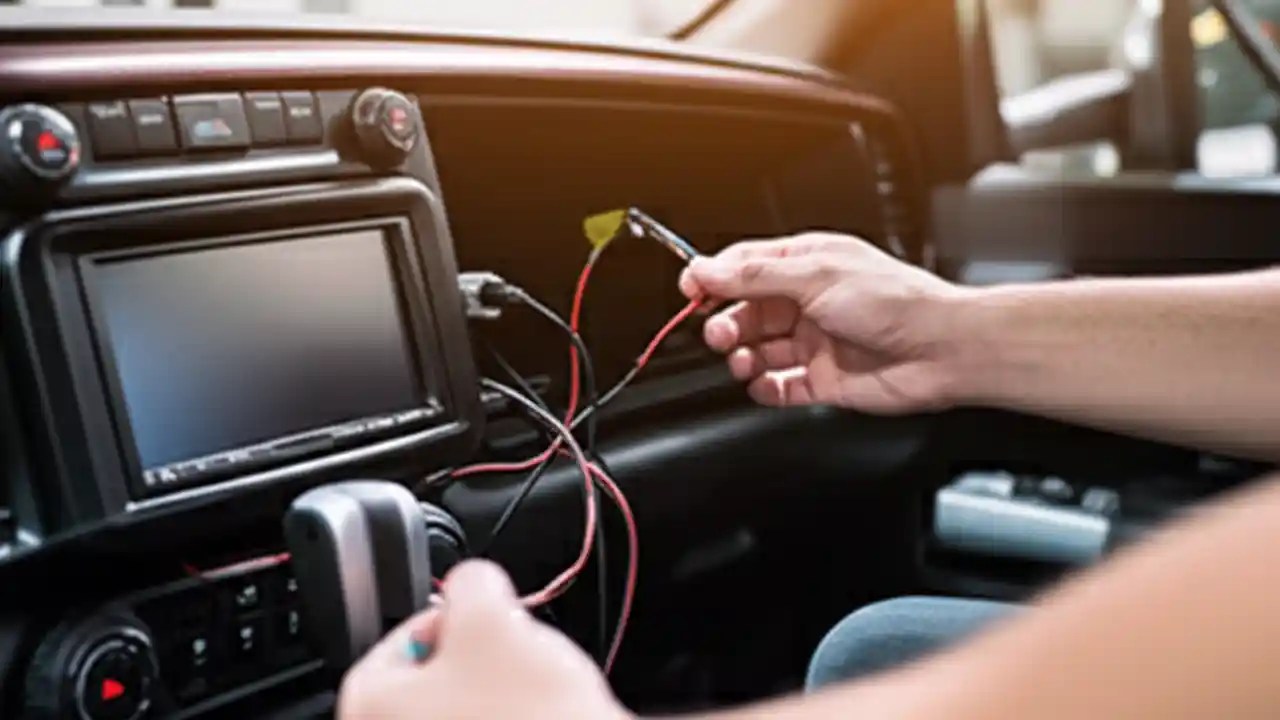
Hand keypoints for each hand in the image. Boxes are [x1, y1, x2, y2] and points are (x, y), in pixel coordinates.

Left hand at [338, 560, 630, 719]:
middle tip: (517, 654)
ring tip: (536, 695)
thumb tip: (471, 580)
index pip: (401, 638)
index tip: (490, 614)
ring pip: (464, 712)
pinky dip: (511, 719)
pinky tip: (542, 718)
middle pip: (433, 682)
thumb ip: (471, 581)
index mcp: (369, 705)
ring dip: (498, 697)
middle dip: (479, 660)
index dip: (455, 615)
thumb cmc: (529, 717)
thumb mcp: (491, 618)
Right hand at [679, 233, 964, 412]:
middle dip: (725, 322)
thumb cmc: (898, 303)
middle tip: (718, 332)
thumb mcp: (817, 275)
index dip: (713, 278)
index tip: (691, 291)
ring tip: (740, 360)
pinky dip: (764, 387)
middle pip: (745, 311)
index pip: (744, 267)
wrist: (941, 350)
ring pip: (758, 350)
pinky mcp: (821, 379)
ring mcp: (813, 341)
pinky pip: (779, 386)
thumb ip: (757, 276)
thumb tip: (709, 269)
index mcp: (807, 265)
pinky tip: (762, 383)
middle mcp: (807, 302)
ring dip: (740, 356)